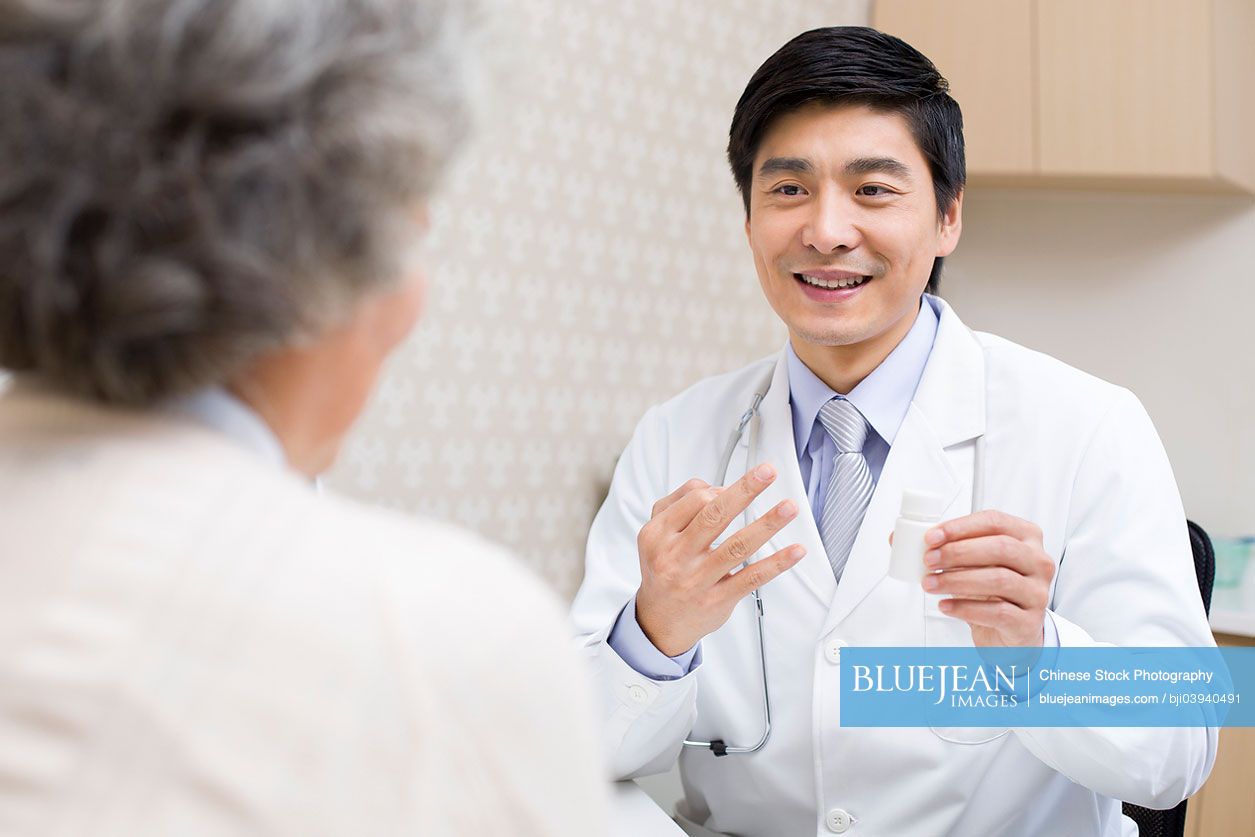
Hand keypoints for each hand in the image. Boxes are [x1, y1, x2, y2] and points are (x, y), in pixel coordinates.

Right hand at [635, 464, 805, 656]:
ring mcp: (697, 580)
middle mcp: (675, 557)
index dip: (722, 488)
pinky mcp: (717, 600)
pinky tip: (794, 551)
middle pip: (714, 516)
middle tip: (767, 473)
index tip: (744, 484)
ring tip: (788, 507)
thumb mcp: (656, 534)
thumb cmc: (663, 570)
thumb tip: (718, 487)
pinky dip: (776, 563)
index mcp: (658, 535)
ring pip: (737, 546)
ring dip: (767, 524)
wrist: (659, 621)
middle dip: (745, 490)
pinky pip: (751, 578)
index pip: (694, 500)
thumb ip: (680, 503)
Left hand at [919, 510, 1054, 646]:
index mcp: (1025, 537)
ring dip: (957, 580)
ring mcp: (1037, 592)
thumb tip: (899, 539)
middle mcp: (1038, 561)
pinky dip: (965, 608)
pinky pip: (997, 612)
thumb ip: (943, 548)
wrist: (1011, 631)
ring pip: (998, 580)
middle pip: (999, 548)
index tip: (931, 537)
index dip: (960, 527)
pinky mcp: (1029, 621)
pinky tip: (946, 606)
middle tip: (928, 560)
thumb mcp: (972, 564)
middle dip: (957, 552)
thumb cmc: (992, 590)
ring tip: (930, 584)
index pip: (994, 521)